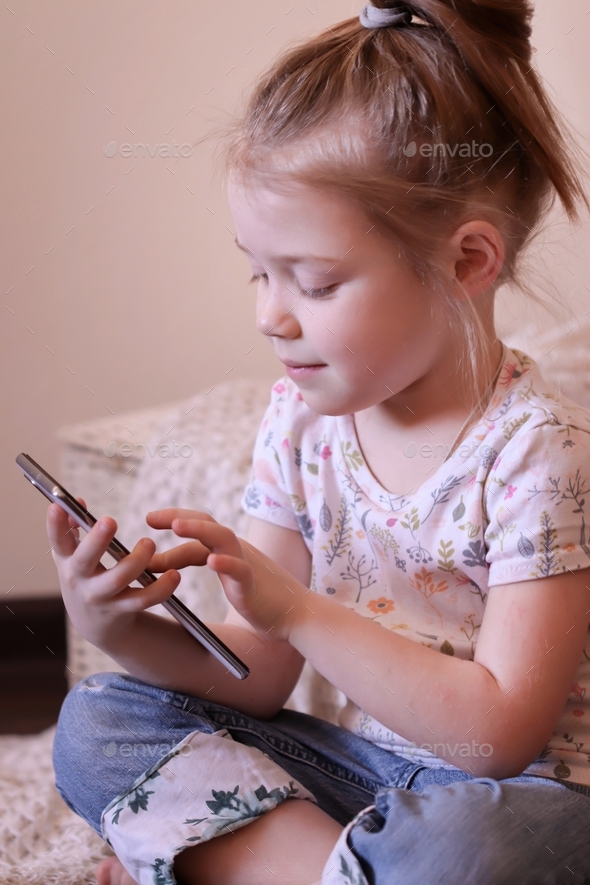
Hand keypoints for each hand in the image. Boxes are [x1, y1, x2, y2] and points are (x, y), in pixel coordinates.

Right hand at [46, 500, 180, 649]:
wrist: (93, 623)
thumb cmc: (84, 577)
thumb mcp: (71, 555)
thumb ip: (71, 528)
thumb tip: (77, 501)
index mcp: (66, 561)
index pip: (57, 541)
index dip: (55, 524)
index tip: (57, 505)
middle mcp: (79, 580)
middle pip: (84, 561)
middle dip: (96, 541)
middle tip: (109, 521)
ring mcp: (100, 596)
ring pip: (117, 579)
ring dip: (136, 560)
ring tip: (149, 542)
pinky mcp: (121, 609)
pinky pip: (143, 599)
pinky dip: (161, 588)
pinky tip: (174, 575)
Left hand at [147, 509, 308, 641]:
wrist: (296, 613)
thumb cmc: (258, 594)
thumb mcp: (224, 572)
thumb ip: (198, 560)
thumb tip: (160, 561)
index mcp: (228, 547)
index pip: (198, 527)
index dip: (174, 520)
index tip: (149, 519)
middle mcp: (237, 549)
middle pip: (208, 523)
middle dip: (179, 517)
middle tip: (150, 518)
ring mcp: (247, 564)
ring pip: (223, 538)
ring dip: (199, 530)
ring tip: (176, 526)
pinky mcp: (254, 585)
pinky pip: (241, 570)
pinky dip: (227, 563)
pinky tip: (212, 561)